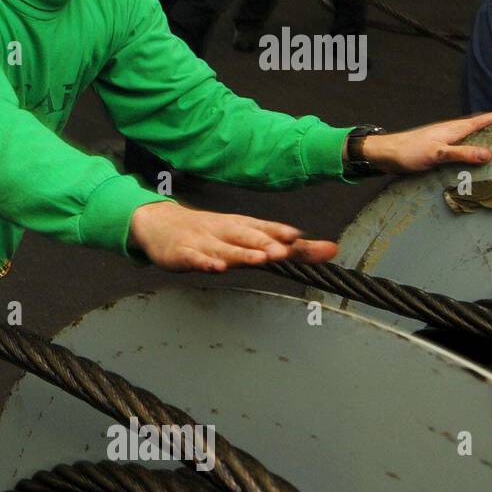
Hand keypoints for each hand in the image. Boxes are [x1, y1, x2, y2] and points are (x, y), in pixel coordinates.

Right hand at [127, 201, 336, 272]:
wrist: (160, 223)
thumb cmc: (211, 232)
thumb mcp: (248, 236)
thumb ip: (290, 246)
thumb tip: (331, 250)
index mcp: (241, 225)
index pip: (265, 228)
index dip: (280, 232)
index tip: (297, 236)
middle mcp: (225, 231)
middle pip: (247, 236)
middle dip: (266, 242)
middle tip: (285, 250)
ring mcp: (203, 242)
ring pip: (225, 248)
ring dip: (242, 253)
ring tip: (260, 259)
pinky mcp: (183, 254)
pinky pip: (195, 259)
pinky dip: (205, 262)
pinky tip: (216, 268)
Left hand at [360, 112, 491, 173]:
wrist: (383, 155)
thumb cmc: (408, 151)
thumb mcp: (438, 153)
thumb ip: (462, 153)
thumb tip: (489, 154)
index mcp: (455, 129)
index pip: (484, 119)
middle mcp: (451, 132)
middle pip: (479, 129)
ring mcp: (443, 142)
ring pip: (469, 140)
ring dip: (482, 144)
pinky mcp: (436, 152)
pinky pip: (459, 151)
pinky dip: (468, 155)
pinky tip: (471, 166)